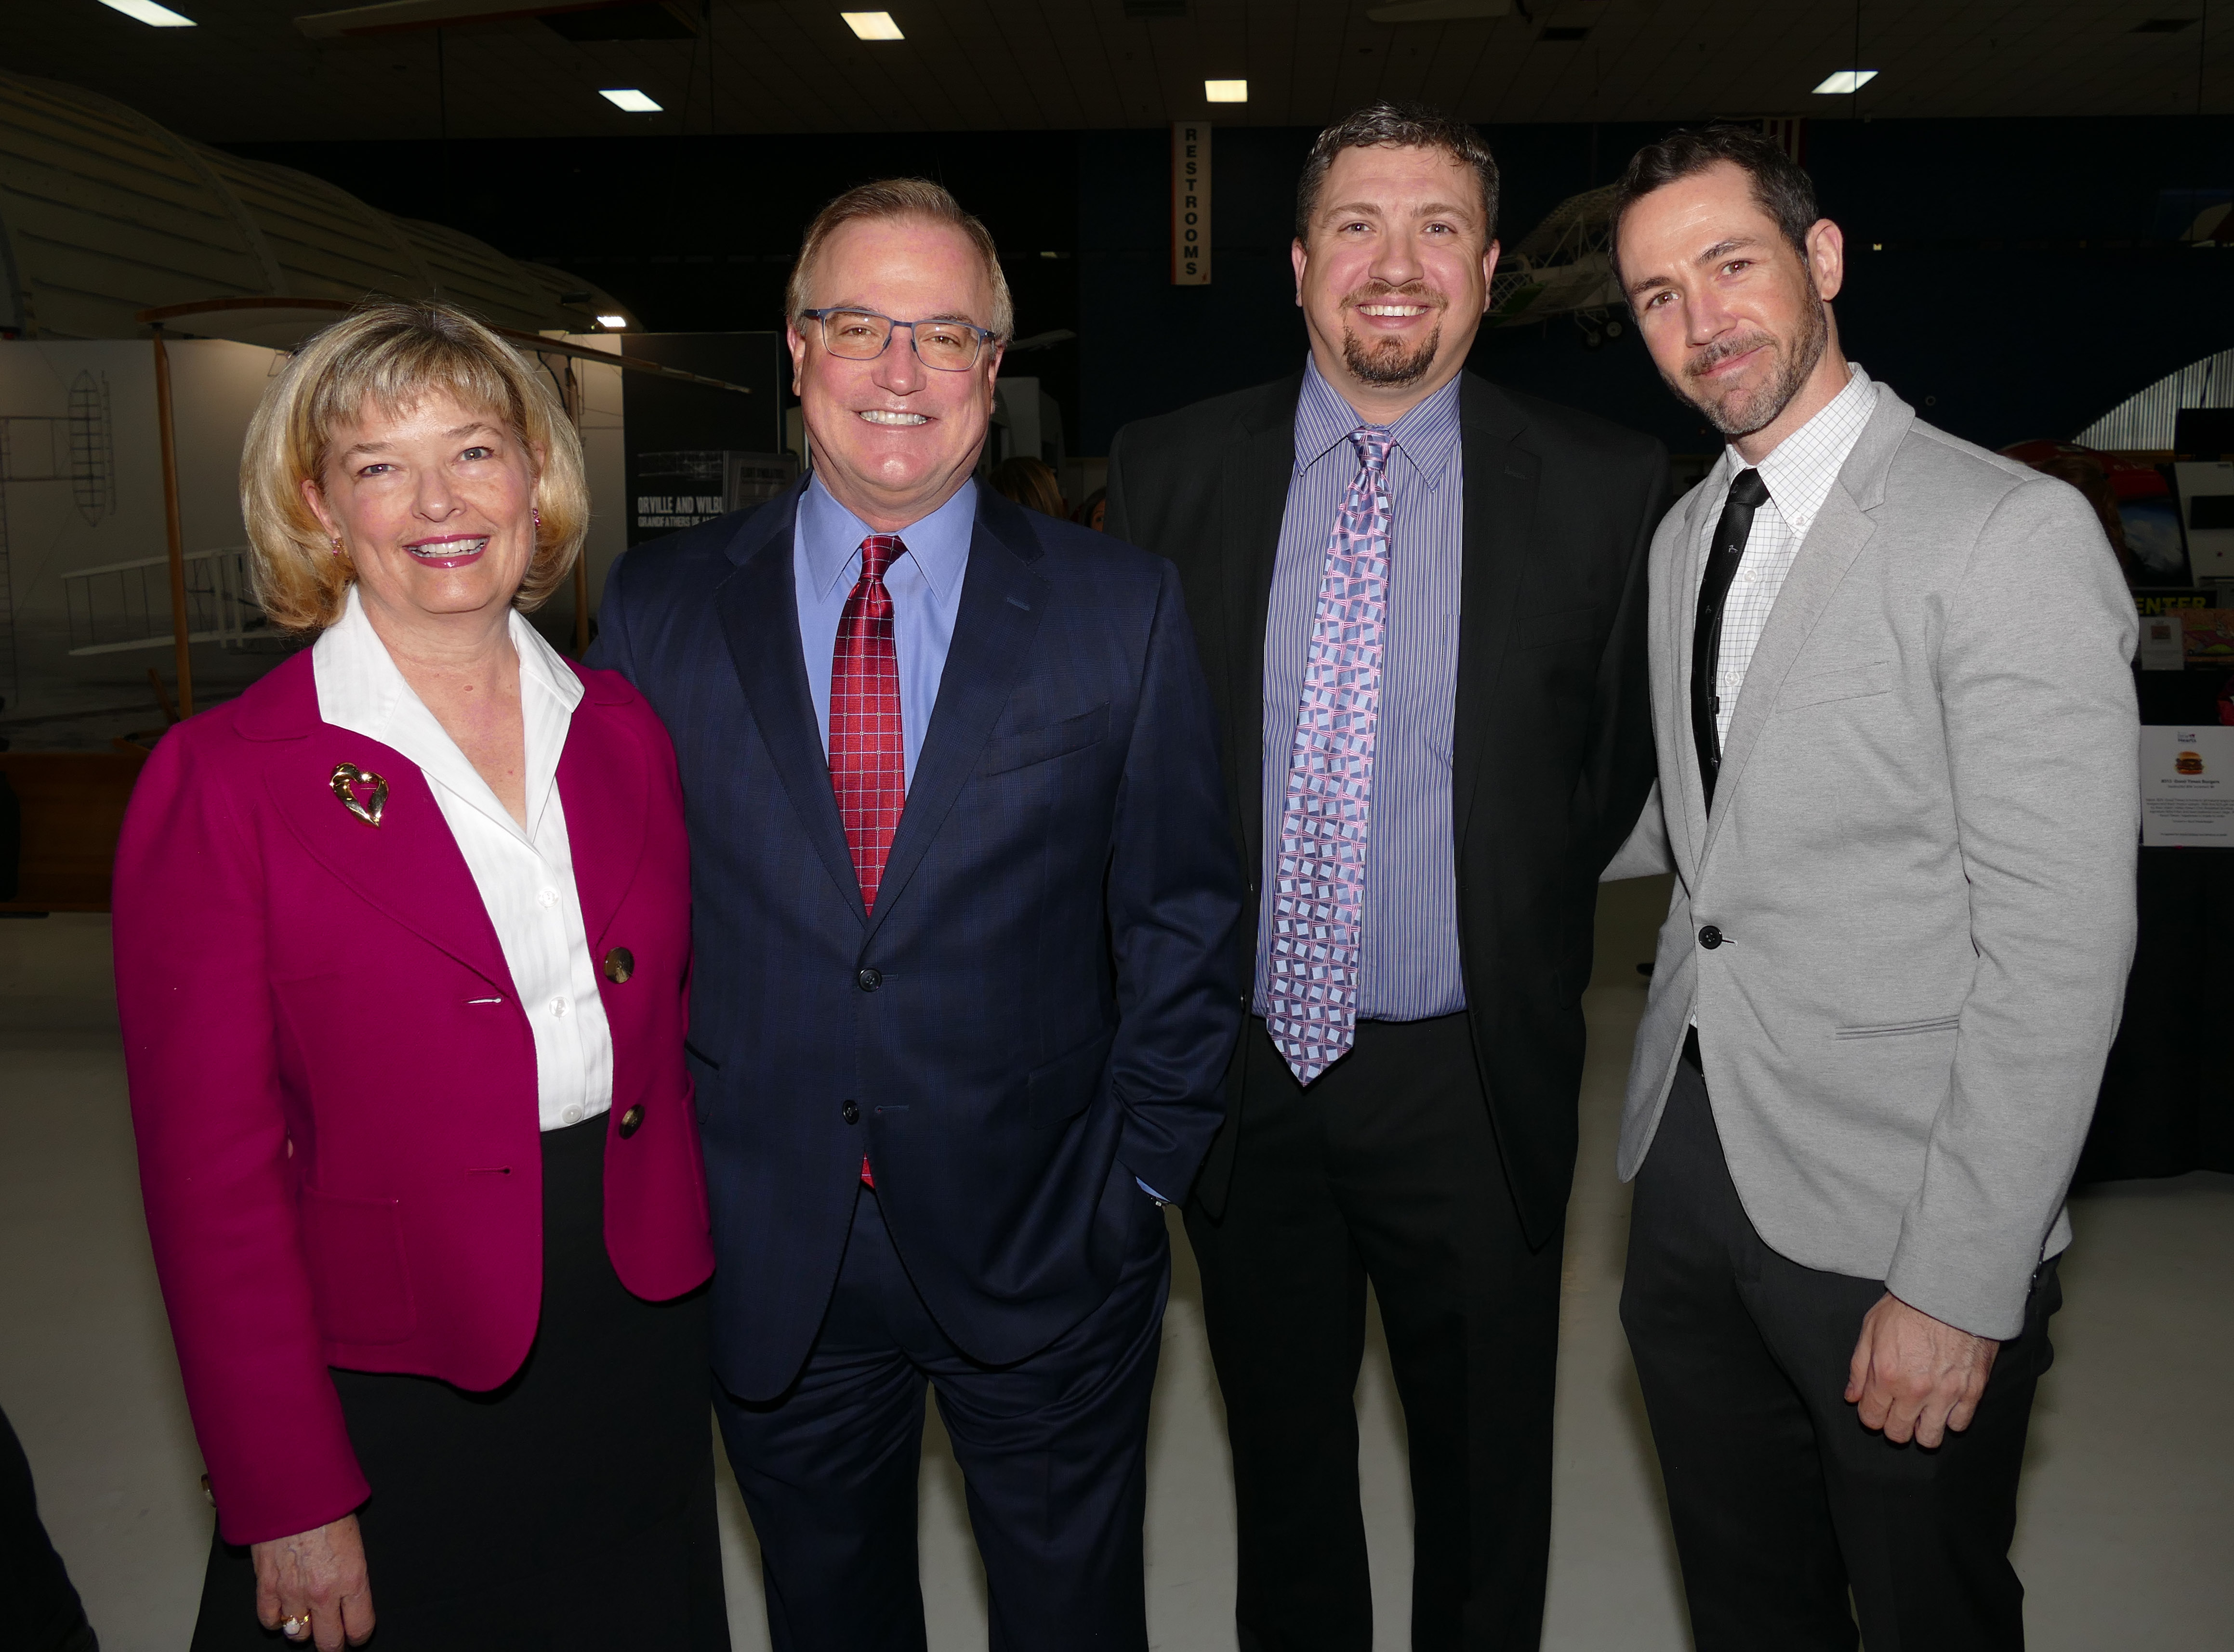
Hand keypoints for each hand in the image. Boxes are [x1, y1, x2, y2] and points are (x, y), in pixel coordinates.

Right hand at [251, 1514, 374, 1649]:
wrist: (294, 1489)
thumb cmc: (328, 1507)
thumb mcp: (355, 1541)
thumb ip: (352, 1574)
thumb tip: (350, 1595)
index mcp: (352, 1578)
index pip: (360, 1628)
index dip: (359, 1635)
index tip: (357, 1634)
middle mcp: (323, 1592)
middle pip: (328, 1642)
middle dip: (332, 1642)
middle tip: (333, 1637)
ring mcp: (293, 1592)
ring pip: (297, 1635)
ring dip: (303, 1629)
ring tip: (307, 1618)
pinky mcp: (267, 1585)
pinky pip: (269, 1619)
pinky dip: (275, 1619)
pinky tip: (283, 1610)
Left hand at [1845, 1292, 1998, 1447]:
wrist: (1951, 1292)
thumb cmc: (1909, 1306)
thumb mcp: (1871, 1329)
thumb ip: (1859, 1368)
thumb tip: (1852, 1397)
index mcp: (1886, 1376)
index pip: (1872, 1418)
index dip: (1871, 1416)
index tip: (1876, 1409)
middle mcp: (1915, 1390)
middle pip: (1899, 1433)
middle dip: (1894, 1426)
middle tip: (1897, 1412)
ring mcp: (1946, 1393)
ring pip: (1930, 1438)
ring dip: (1922, 1430)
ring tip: (1921, 1415)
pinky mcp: (1972, 1390)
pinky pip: (1959, 1424)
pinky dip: (1951, 1419)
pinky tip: (1944, 1405)